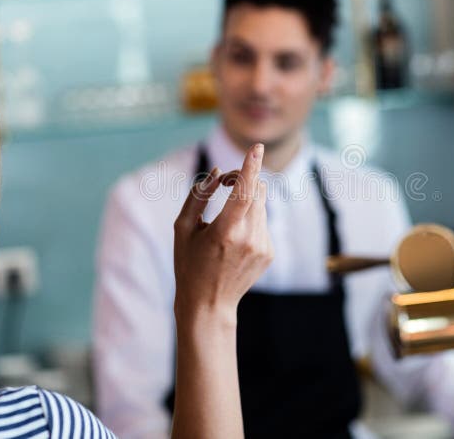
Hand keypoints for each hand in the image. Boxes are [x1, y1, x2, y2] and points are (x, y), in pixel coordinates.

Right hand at [173, 143, 272, 325]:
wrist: (208, 304)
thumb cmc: (189, 263)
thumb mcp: (183, 229)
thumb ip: (198, 196)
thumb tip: (217, 172)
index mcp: (225, 232)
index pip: (244, 192)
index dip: (250, 167)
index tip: (257, 148)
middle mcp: (249, 238)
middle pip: (258, 191)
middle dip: (244, 179)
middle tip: (224, 184)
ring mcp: (262, 246)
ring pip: (262, 205)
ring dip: (246, 201)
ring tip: (225, 220)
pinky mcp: (269, 252)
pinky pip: (263, 222)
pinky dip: (251, 220)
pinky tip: (234, 240)